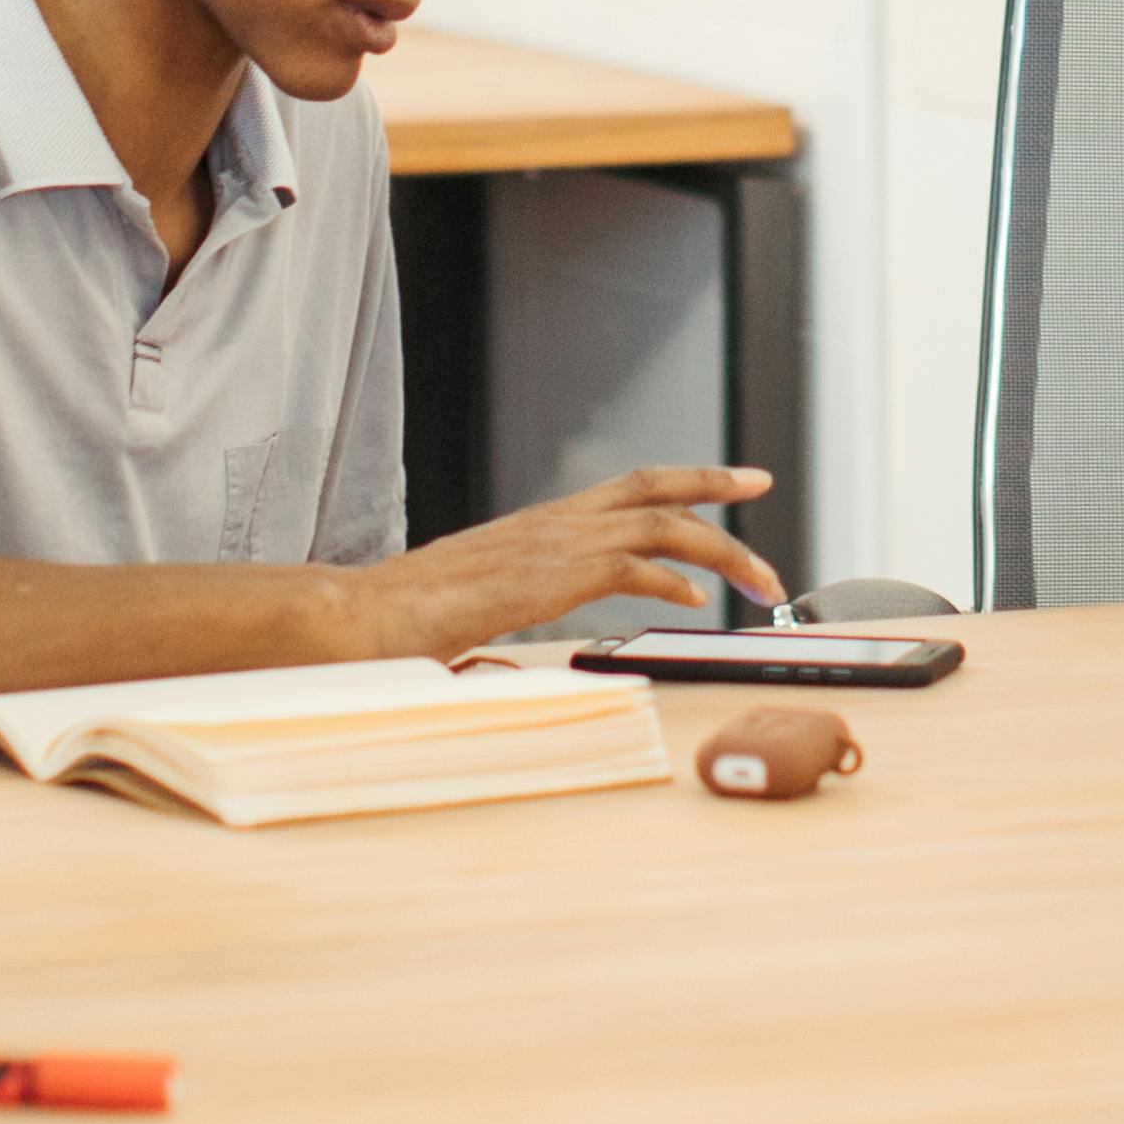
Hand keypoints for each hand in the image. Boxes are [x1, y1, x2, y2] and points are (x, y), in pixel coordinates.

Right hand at [365, 463, 783, 658]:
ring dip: (719, 546)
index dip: (681, 482)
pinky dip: (672, 579)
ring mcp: (551, 543)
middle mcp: (552, 522)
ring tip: (758, 576)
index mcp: (540, 524)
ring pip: (659, 523)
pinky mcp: (547, 575)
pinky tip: (694, 602)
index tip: (724, 485)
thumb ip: (517, 609)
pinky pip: (630, 565)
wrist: (361, 614)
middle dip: (716, 484)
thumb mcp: (481, 606)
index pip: (627, 488)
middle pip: (653, 485)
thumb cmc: (406, 616)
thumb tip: (527, 643)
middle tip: (762, 481)